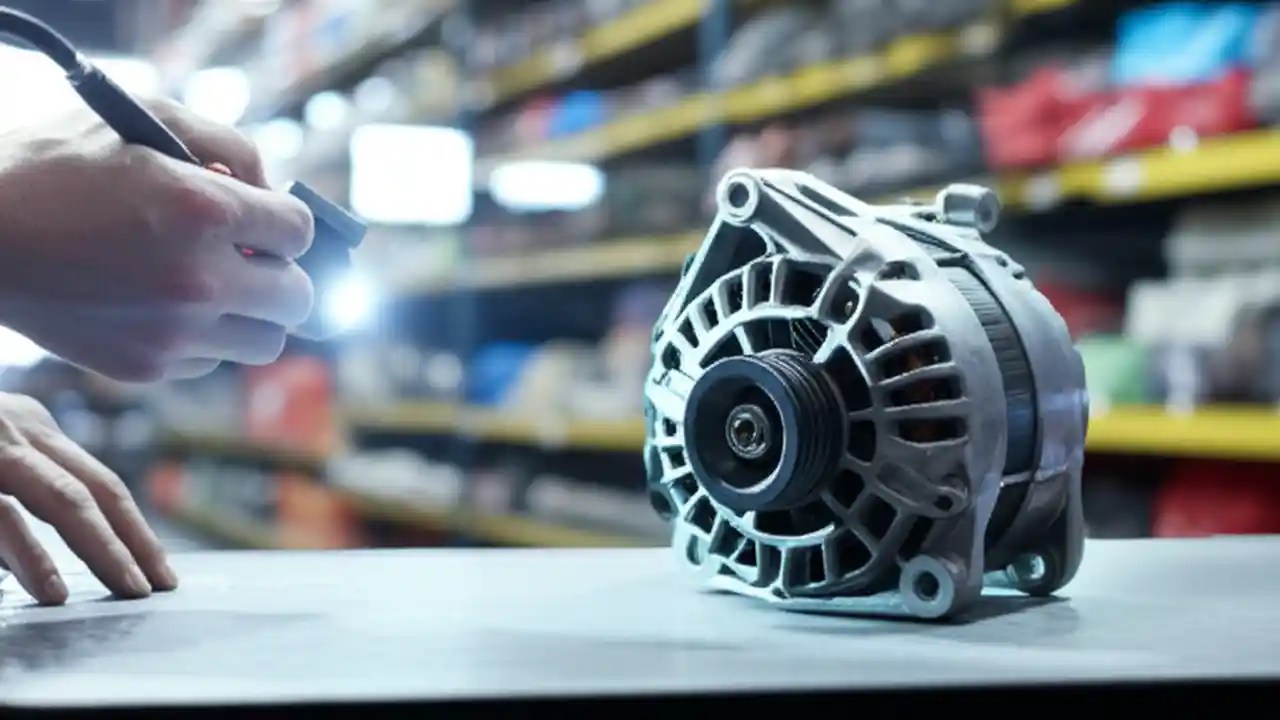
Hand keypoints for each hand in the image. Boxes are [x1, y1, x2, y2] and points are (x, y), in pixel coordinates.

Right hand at [0, 97, 314, 382]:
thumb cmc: (56, 164)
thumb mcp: (144, 120)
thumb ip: (228, 147)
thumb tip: (272, 192)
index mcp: (204, 211)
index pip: (301, 231)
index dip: (285, 220)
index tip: (263, 218)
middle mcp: (199, 280)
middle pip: (299, 299)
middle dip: (284, 272)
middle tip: (255, 258)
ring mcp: (173, 332)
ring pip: (266, 343)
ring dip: (253, 313)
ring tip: (217, 285)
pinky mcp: (145, 366)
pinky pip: (210, 361)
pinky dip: (204, 338)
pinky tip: (165, 305)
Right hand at [0, 393, 173, 604]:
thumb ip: (7, 516)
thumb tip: (28, 570)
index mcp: (31, 429)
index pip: (100, 483)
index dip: (136, 529)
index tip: (161, 571)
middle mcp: (19, 429)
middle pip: (95, 490)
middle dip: (134, 542)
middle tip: (159, 588)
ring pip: (63, 499)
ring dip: (100, 547)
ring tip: (127, 590)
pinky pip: (3, 517)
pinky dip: (32, 556)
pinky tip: (52, 590)